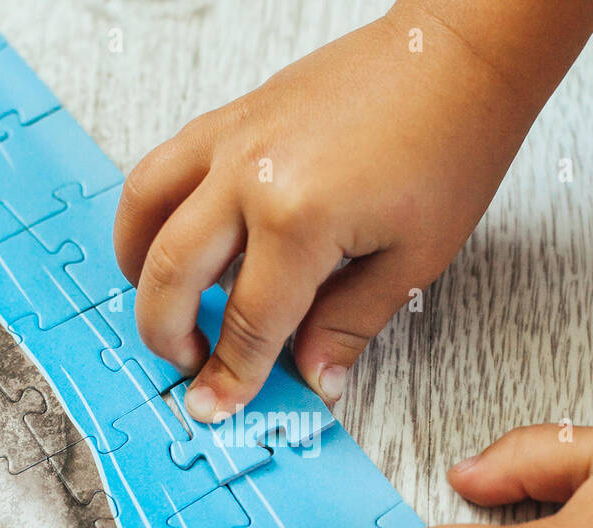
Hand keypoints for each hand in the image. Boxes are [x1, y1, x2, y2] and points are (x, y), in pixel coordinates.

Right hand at [114, 3, 543, 420]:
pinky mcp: (233, 115)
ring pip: (145, 208)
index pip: (249, 323)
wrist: (456, 55)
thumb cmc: (450, 142)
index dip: (231, 376)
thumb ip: (349, 324)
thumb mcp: (413, 259)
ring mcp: (233, 138)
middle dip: (166, 334)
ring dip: (136, 267)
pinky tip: (176, 238)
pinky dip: (152, 210)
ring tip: (159, 304)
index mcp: (299, 219)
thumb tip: (313, 379)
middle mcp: (249, 175)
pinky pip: (164, 165)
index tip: (217, 406)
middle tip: (187, 365)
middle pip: (172, 273)